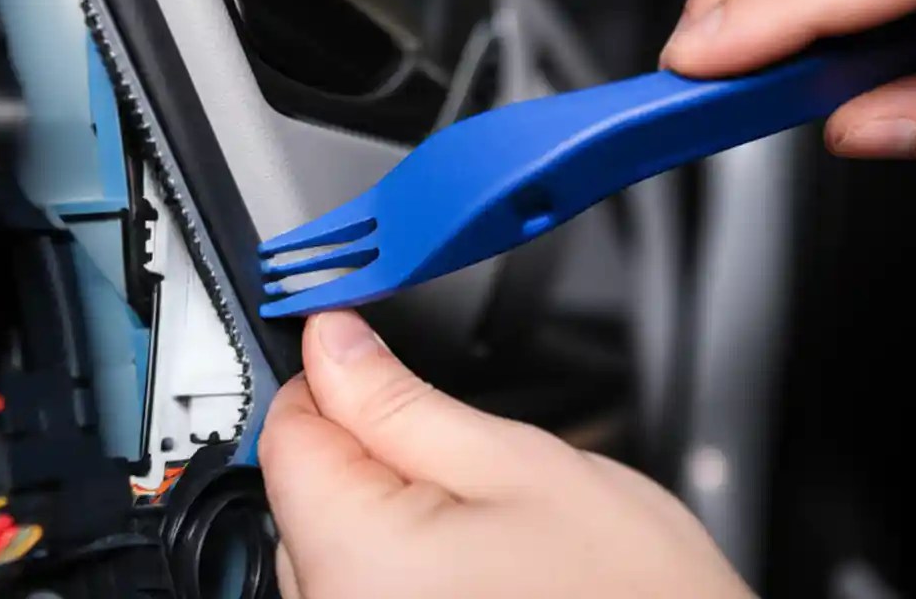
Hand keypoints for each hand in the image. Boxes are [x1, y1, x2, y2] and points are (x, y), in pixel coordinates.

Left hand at [258, 311, 753, 598]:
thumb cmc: (630, 598)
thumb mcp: (518, 462)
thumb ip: (401, 400)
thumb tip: (333, 341)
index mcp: (355, 561)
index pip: (285, 434)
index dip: (332, 380)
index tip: (371, 361)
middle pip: (305, 490)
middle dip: (369, 453)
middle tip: (464, 460)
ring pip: (332, 541)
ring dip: (387, 513)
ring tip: (482, 528)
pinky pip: (359, 586)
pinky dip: (399, 563)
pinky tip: (469, 567)